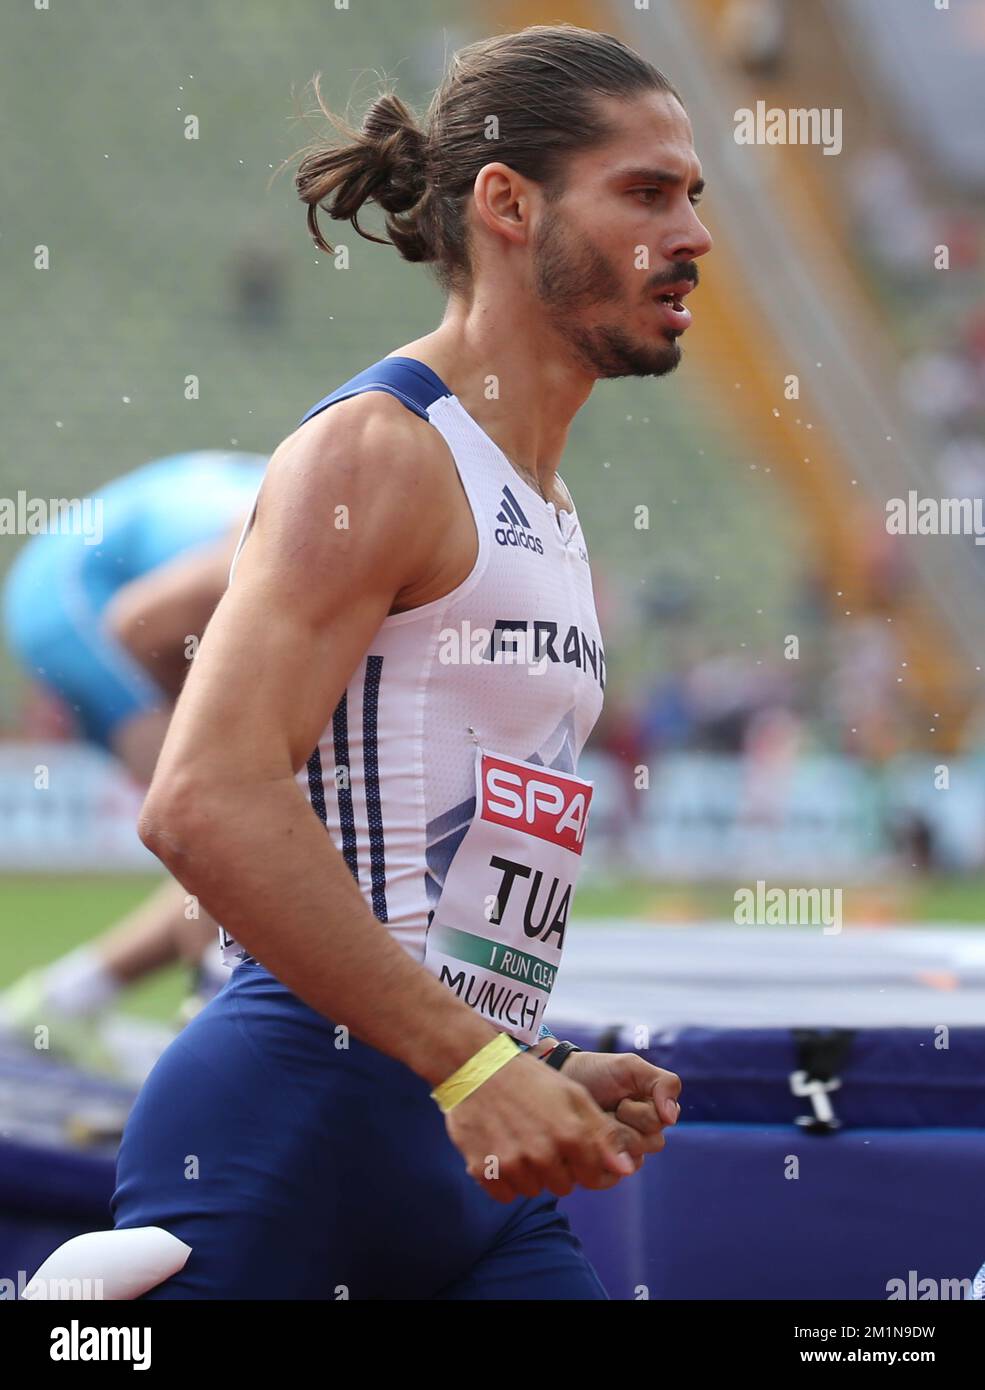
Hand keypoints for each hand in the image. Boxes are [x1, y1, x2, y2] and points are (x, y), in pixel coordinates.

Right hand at [444, 1048, 647, 1203]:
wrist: (478, 1066)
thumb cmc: (531, 1081)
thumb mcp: (574, 1096)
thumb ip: (603, 1134)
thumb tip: (627, 1170)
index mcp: (570, 1134)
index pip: (593, 1178)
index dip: (586, 1165)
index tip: (574, 1151)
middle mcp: (543, 1154)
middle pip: (563, 1186)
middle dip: (558, 1167)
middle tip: (542, 1137)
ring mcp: (512, 1164)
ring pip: (533, 1190)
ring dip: (531, 1173)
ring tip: (520, 1138)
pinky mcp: (484, 1170)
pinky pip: (505, 1194)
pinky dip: (505, 1178)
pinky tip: (501, 1149)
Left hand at [560, 1050, 680, 1156]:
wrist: (562, 1080)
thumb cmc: (597, 1072)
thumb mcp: (631, 1067)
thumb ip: (662, 1083)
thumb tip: (672, 1118)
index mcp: (656, 1110)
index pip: (662, 1122)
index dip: (639, 1111)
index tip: (621, 1096)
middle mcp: (645, 1134)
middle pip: (652, 1142)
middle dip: (625, 1123)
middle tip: (608, 1108)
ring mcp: (627, 1152)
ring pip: (635, 1158)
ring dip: (612, 1136)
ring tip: (597, 1120)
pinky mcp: (608, 1167)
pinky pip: (616, 1172)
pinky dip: (600, 1151)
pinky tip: (589, 1137)